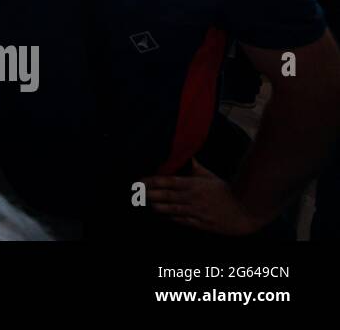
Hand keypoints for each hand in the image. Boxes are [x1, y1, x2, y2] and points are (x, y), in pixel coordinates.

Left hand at [143, 162, 267, 234]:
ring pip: (170, 209)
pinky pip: (182, 220)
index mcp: (193, 184)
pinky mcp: (202, 224)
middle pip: (164, 196)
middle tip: (134, 193)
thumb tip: (186, 155)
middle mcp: (192, 198)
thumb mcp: (209, 176)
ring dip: (156, 206)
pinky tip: (161, 215)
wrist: (245, 209)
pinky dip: (170, 218)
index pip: (166, 181)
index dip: (150, 182)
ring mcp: (196, 211)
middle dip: (148, 194)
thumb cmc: (225, 190)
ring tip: (144, 203)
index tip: (138, 181)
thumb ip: (194, 168)